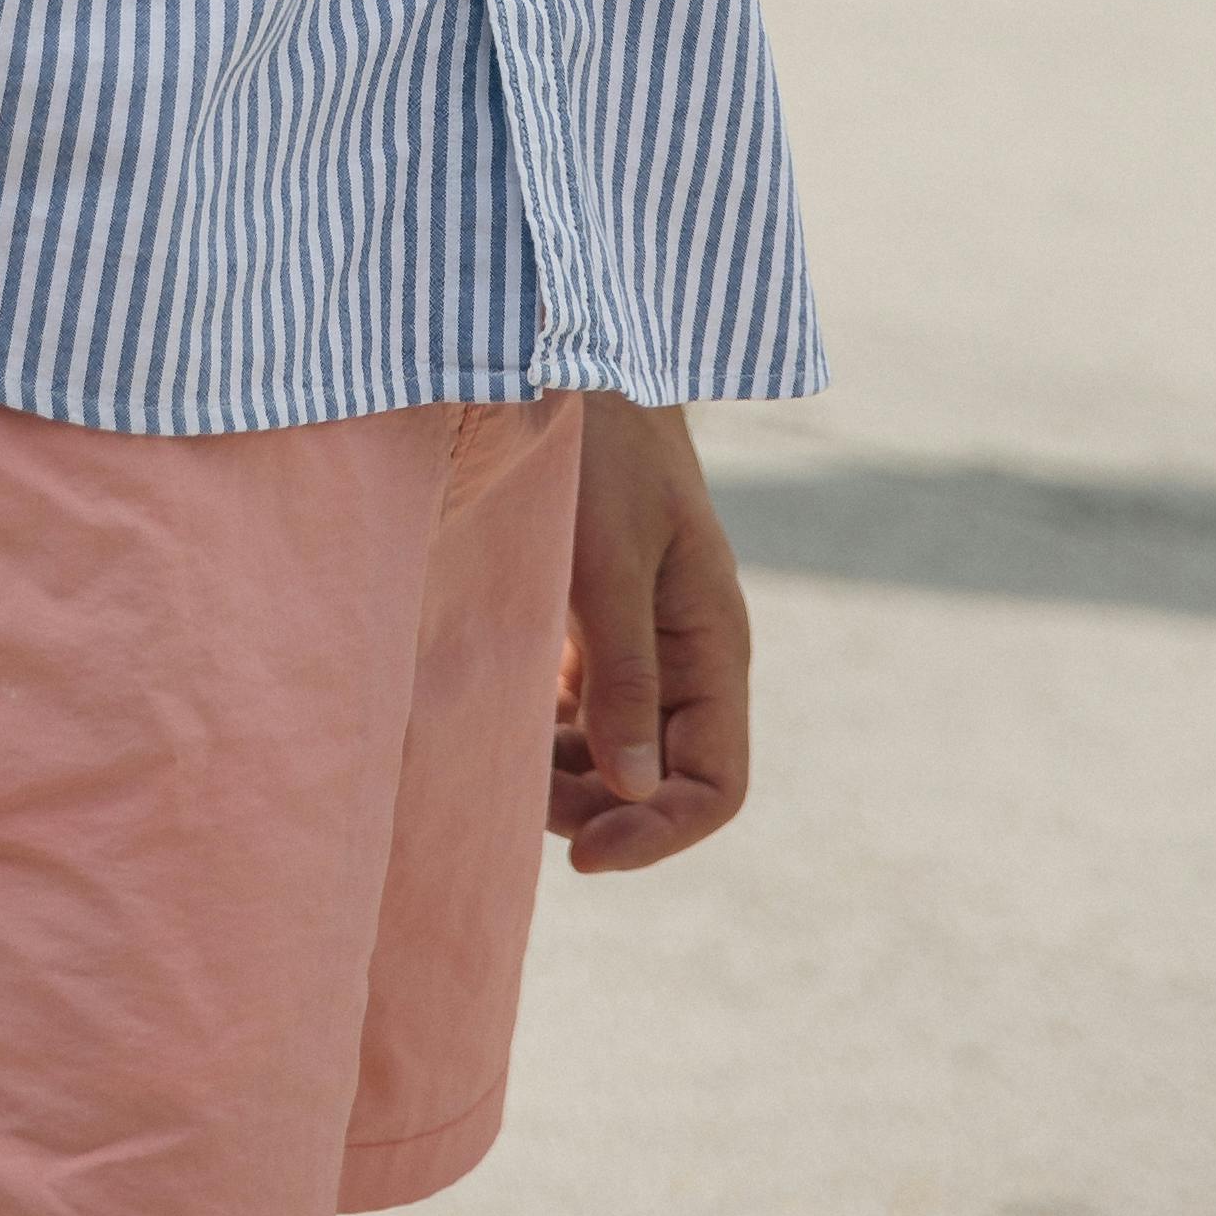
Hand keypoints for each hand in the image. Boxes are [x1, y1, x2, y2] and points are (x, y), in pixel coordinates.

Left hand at [546, 396, 750, 875]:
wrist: (574, 362)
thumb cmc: (601, 450)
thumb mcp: (609, 560)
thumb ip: (624, 672)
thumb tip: (635, 788)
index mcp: (714, 645)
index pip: (715, 784)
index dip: (660, 834)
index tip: (583, 853)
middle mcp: (687, 656)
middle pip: (661, 781)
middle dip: (598, 809)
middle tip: (519, 797)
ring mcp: (642, 642)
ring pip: (616, 754)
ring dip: (566, 776)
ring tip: (501, 754)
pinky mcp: (597, 624)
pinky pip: (582, 711)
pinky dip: (545, 730)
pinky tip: (501, 712)